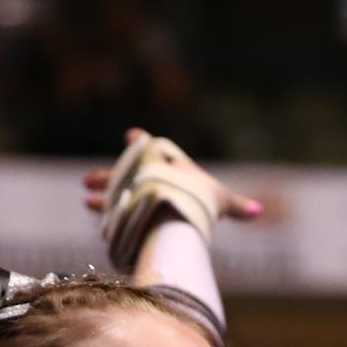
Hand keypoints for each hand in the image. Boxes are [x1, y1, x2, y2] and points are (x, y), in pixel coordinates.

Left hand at [82, 129, 261, 222]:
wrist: (175, 209)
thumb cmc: (201, 201)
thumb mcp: (220, 201)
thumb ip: (236, 207)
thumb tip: (260, 211)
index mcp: (169, 161)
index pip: (155, 147)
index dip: (144, 142)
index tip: (132, 134)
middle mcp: (149, 171)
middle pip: (130, 170)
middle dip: (112, 173)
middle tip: (90, 178)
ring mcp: (135, 186)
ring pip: (116, 186)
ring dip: (103, 188)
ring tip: (85, 197)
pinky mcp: (124, 202)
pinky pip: (112, 205)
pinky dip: (103, 208)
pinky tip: (91, 205)